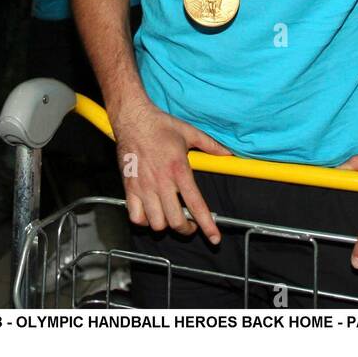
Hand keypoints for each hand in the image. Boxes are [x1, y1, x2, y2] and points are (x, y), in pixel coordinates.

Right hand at [113, 97, 230, 244]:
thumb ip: (210, 145)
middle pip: (176, 221)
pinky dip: (144, 221)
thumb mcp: (189, 132)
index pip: (196, 205)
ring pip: (156, 223)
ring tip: (170, 217)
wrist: (133, 119)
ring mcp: (144, 187)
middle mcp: (161, 182)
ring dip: (166, 225)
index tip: (214, 237)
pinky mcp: (129, 188)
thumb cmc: (160, 125)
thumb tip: (228, 153)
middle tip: (189, 225)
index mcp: (179, 170)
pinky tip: (150, 213)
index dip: (207, 225)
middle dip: (186, 229)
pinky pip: (136, 217)